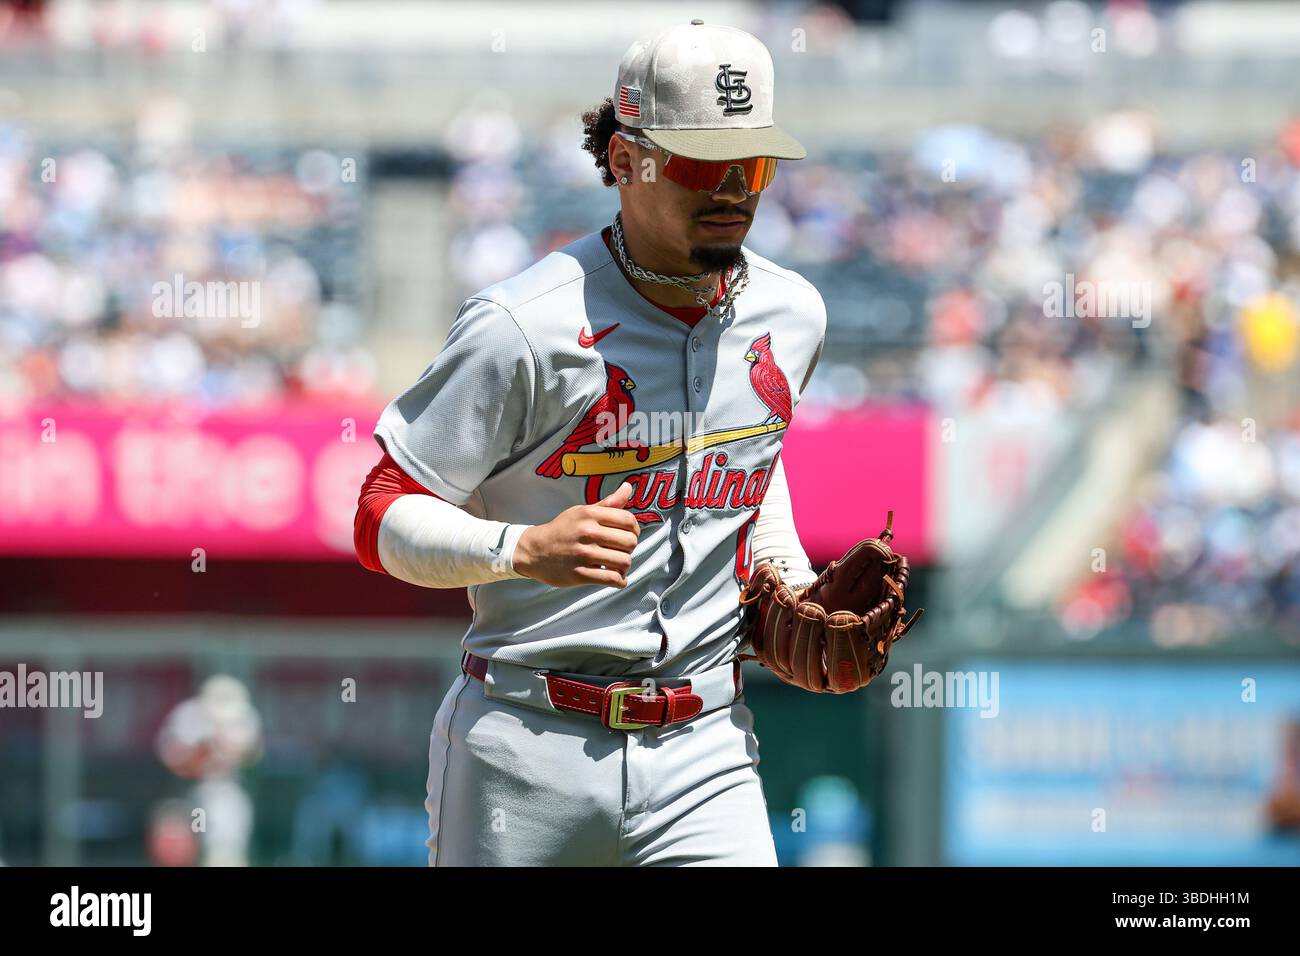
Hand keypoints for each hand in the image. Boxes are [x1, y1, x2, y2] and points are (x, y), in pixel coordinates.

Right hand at [513, 482, 640, 587]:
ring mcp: (583, 554)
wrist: (534, 551)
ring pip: (624, 561)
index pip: (628, 520)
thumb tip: (629, 487)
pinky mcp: (579, 574)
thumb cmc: (562, 530)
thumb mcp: (581, 512)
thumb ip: (608, 503)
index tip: (630, 535)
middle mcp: (587, 532)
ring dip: (625, 566)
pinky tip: (616, 578)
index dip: (635, 529)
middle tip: (622, 551)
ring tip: (618, 565)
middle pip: (630, 542)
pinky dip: (620, 581)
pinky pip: (612, 579)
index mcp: (589, 514)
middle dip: (631, 548)